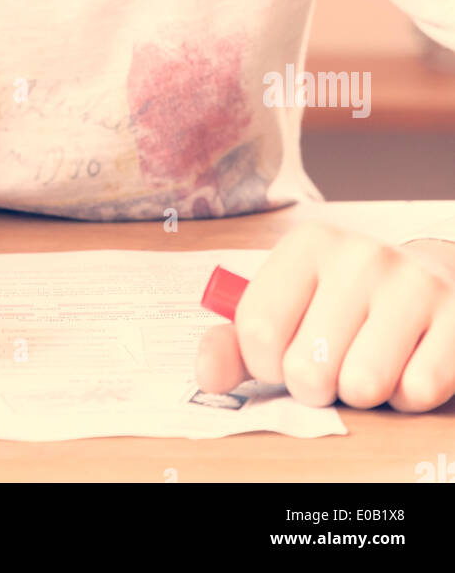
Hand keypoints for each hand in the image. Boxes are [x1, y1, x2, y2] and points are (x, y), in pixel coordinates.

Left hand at [195, 222, 454, 411]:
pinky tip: (408, 363)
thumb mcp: (288, 308)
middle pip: (306, 368)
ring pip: (361, 385)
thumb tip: (208, 377)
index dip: (266, 365)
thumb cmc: (344, 304)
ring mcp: (413, 284)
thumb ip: (236, 344)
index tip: (285, 354)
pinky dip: (408, 396)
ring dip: (361, 393)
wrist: (432, 282)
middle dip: (316, 386)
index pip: (257, 330)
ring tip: (369, 361)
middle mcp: (360, 255)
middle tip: (333, 361)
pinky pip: (416, 392)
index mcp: (308, 245)